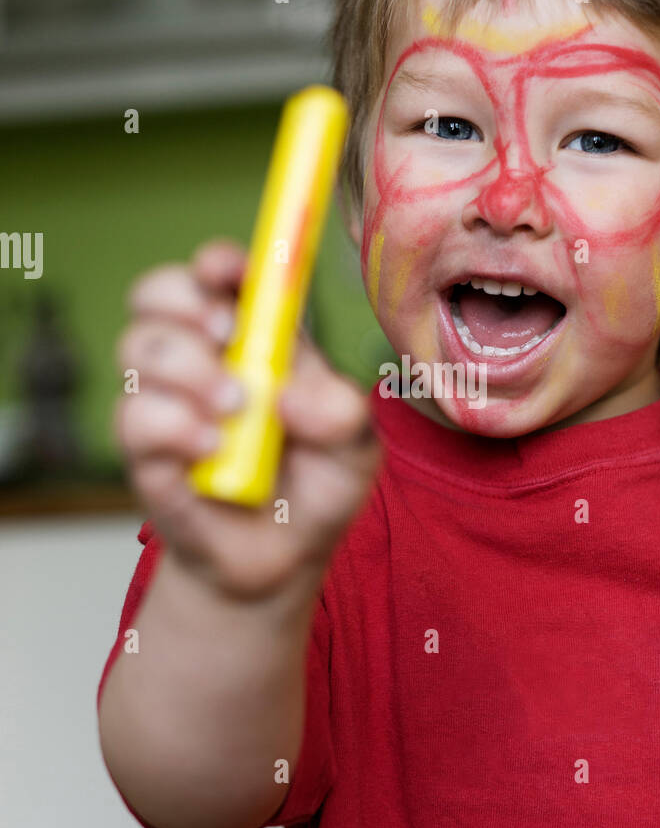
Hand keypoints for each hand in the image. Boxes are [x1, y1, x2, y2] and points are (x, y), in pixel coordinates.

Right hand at [114, 239, 379, 596]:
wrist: (283, 565)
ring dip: (186, 370)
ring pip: (137, 348)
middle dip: (185, 302)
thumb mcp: (356, 450)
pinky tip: (211, 448)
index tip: (228, 269)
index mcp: (256, 339)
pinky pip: (134, 417)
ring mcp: (168, 402)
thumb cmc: (318, 490)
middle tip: (227, 336)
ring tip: (233, 410)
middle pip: (156, 293)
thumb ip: (342, 413)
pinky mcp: (145, 453)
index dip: (218, 262)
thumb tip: (288, 396)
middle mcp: (203, 359)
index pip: (220, 278)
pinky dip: (174, 426)